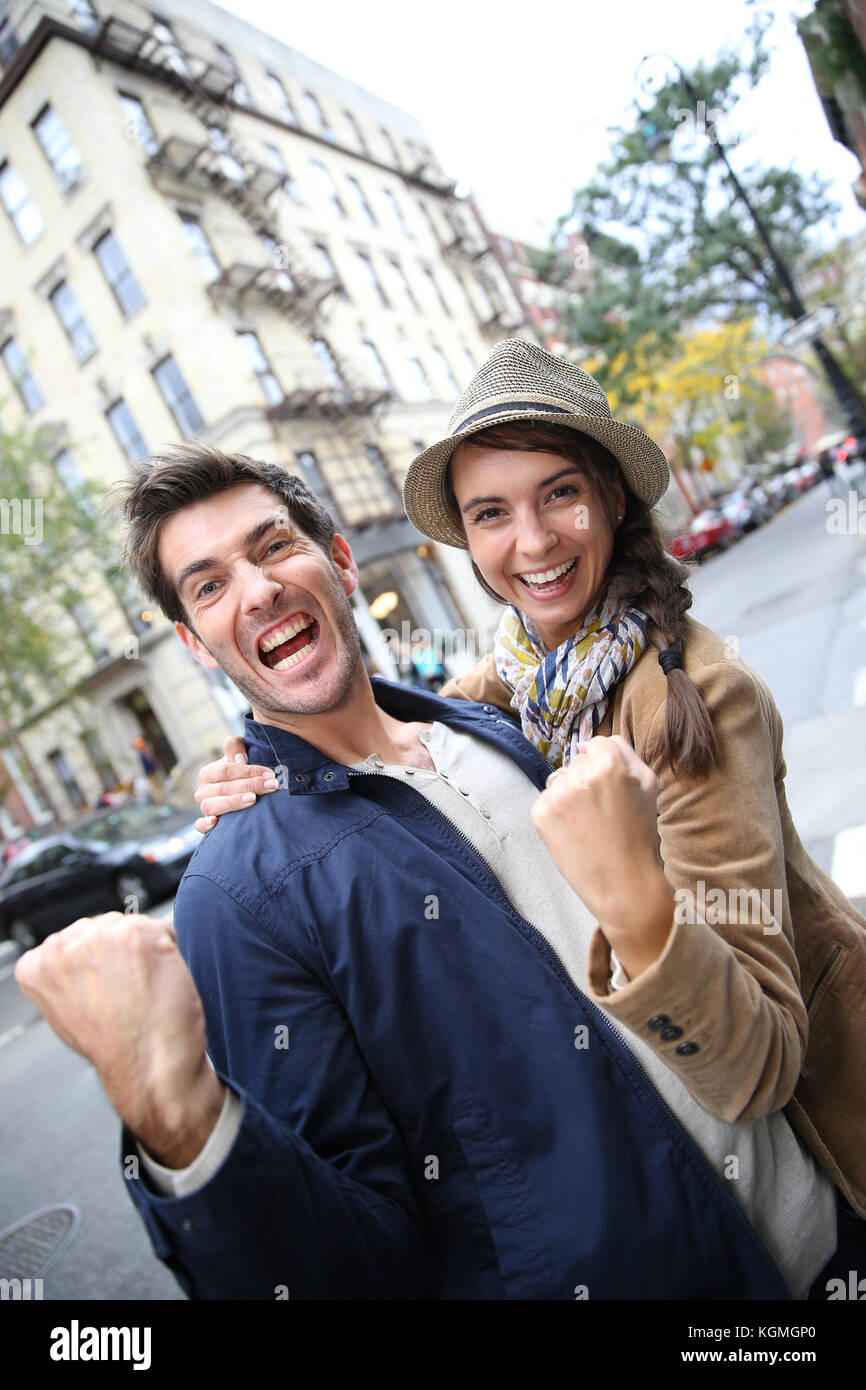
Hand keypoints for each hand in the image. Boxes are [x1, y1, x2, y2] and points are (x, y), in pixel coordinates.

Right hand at [15, 913, 224, 1166]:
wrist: (148, 1068)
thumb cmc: (115, 1046)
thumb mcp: (67, 1010)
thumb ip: (67, 974)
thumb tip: (82, 952)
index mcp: (37, 964)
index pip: (76, 939)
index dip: (98, 965)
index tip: (103, 993)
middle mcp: (62, 945)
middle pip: (105, 926)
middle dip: (121, 955)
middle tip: (126, 996)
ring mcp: (100, 937)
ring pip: (134, 926)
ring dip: (146, 952)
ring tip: (140, 993)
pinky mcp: (137, 935)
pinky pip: (164, 930)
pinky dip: (170, 954)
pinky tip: (158, 984)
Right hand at [194, 734, 278, 832]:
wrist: (243, 790)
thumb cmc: (243, 770)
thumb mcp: (240, 753)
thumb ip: (236, 746)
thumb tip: (240, 760)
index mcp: (208, 773)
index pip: (225, 770)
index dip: (247, 771)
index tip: (269, 774)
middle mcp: (203, 790)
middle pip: (223, 788)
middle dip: (249, 786)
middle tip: (271, 786)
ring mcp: (204, 807)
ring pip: (212, 806)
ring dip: (233, 802)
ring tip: (254, 799)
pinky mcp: (205, 824)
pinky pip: (200, 825)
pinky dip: (206, 824)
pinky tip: (216, 822)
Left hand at [531, 736, 674, 978]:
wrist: (623, 884)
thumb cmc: (640, 834)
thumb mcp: (648, 785)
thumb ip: (623, 750)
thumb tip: (588, 742)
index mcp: (609, 763)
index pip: (598, 745)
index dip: (608, 768)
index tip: (613, 791)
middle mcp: (579, 775)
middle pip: (578, 762)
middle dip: (588, 780)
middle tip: (603, 813)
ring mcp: (556, 795)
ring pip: (561, 780)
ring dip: (571, 795)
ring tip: (589, 824)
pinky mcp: (540, 814)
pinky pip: (547, 800)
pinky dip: (557, 813)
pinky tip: (575, 832)